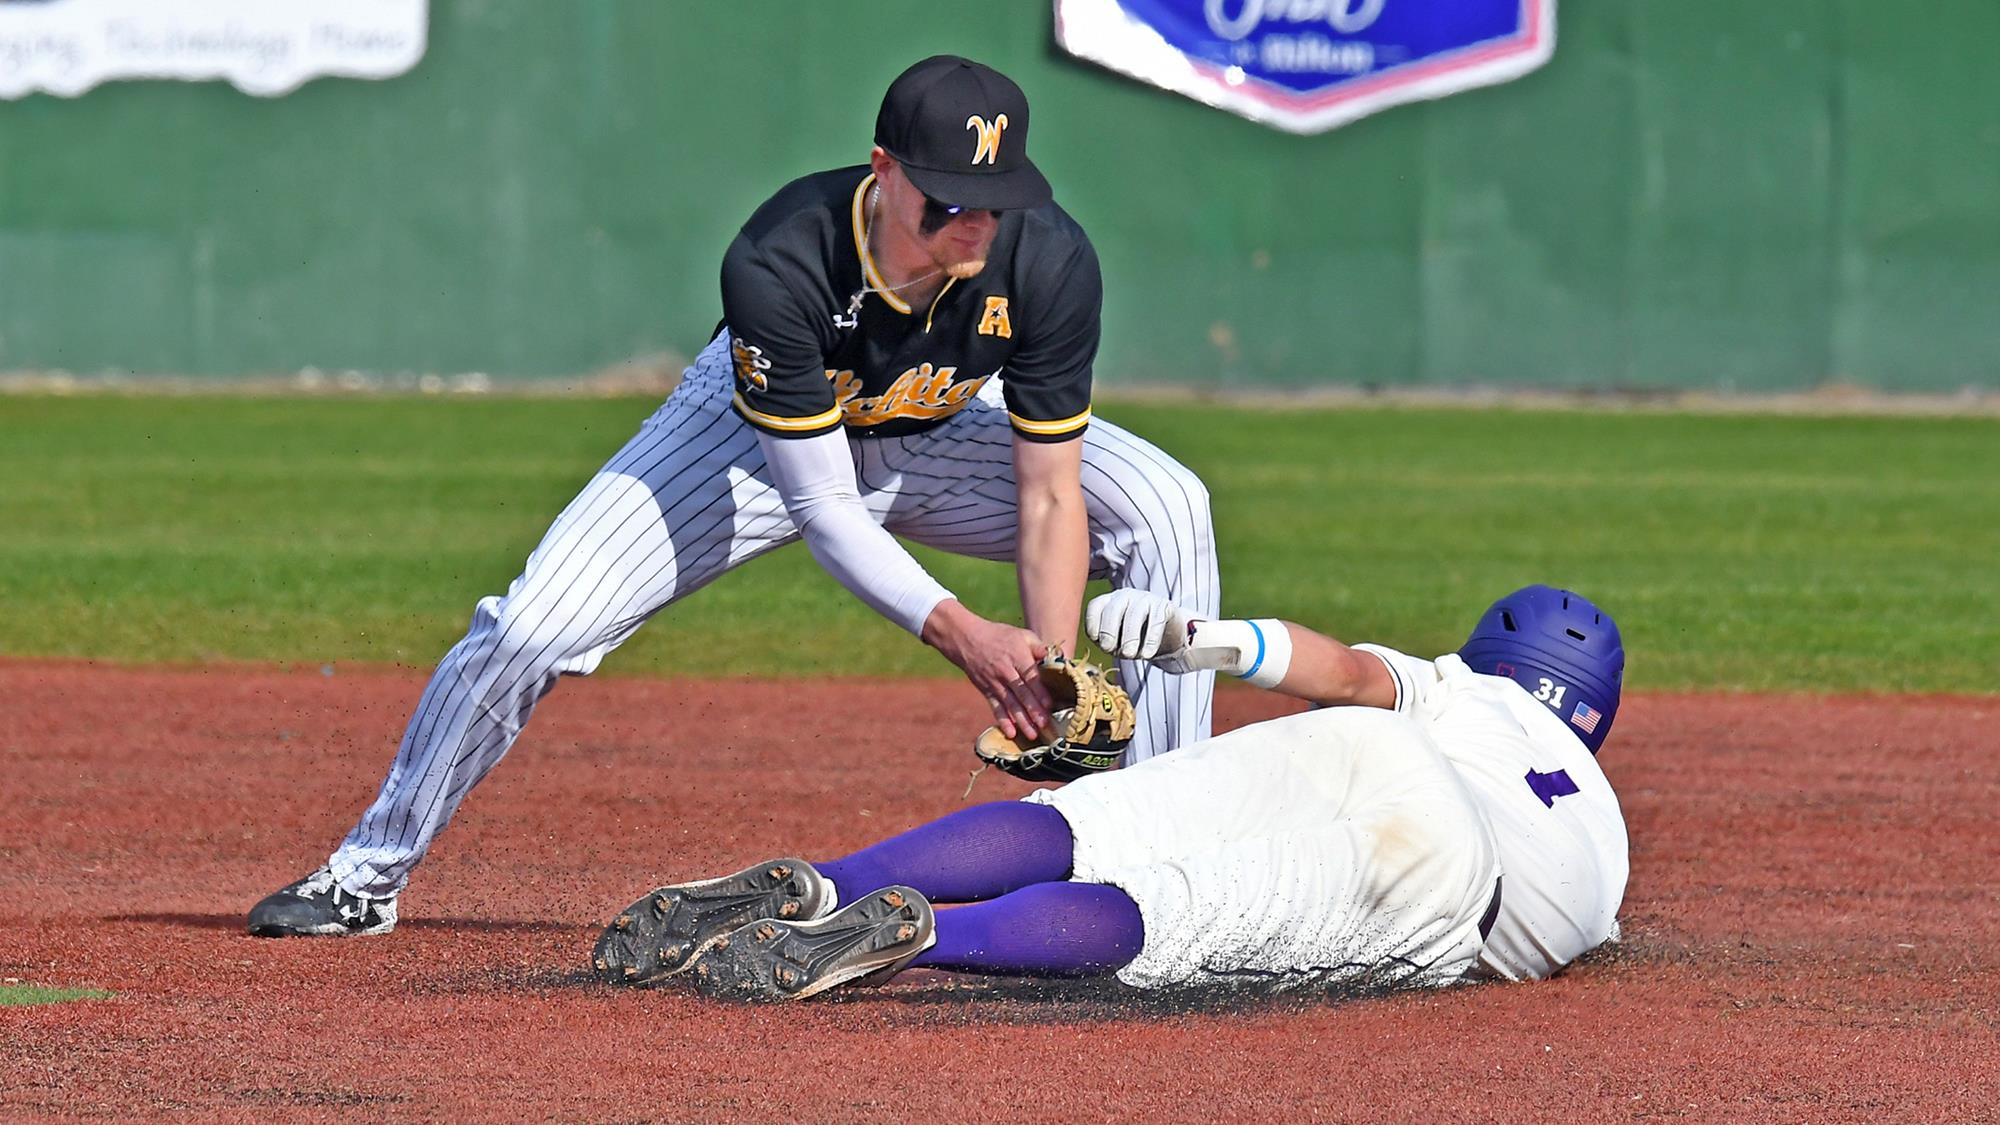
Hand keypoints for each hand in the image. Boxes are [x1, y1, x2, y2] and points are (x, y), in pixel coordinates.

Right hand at [922, 601, 1054, 740]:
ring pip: (1010, 704)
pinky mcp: (987, 690)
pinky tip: (1010, 733)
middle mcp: (1006, 672)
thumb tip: (1056, 657)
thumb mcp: (1021, 635)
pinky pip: (995, 707)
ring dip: (1021, 721)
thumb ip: (1038, 647)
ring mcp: (995, 683)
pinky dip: (1002, 721)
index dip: (1039, 691)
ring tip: (1032, 734)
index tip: (1049, 705)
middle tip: (1044, 725)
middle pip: (1021, 694)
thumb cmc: (999, 636)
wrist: (967, 639)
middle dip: (1033, 711)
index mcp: (1017, 656)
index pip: (1030, 676)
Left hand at [1086, 589, 1193, 661]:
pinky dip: (1151, 639)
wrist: (1168, 636)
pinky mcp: (1163, 606)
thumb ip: (1107, 643)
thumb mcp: (1117, 642)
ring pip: (1134, 614)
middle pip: (1113, 609)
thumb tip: (1103, 648)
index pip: (1095, 607)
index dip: (1093, 623)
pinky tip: (1147, 654)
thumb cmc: (1136, 639)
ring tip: (1129, 655)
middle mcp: (1125, 596)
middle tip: (1109, 649)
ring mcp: (1145, 599)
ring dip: (1129, 637)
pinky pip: (1156, 620)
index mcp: (1109, 602)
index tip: (1096, 640)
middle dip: (1109, 631)